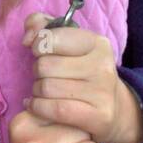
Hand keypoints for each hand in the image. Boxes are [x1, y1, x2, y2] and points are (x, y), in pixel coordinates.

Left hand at [21, 12, 142, 142]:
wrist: (114, 110)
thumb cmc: (81, 72)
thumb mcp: (67, 43)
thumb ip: (41, 26)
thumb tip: (28, 38)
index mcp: (97, 43)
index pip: (53, 38)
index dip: (38, 45)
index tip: (39, 53)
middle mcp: (103, 66)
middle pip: (45, 65)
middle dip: (37, 72)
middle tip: (45, 77)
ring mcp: (103, 92)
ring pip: (47, 88)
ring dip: (37, 92)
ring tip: (44, 93)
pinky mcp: (98, 116)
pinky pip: (56, 109)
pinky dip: (38, 108)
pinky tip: (36, 106)